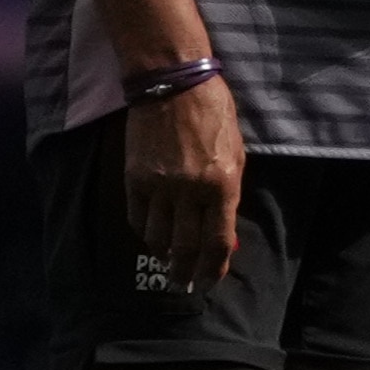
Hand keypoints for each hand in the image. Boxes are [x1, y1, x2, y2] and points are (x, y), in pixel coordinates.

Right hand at [123, 76, 246, 291]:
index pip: (217, 242)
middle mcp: (190, 191)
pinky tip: (151, 237)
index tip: (209, 282)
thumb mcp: (235, 154)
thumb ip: (229, 194)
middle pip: (186, 247)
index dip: (213, 268)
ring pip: (157, 238)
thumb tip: (223, 231)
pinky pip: (137, 217)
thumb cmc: (214, 115)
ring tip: (167, 263)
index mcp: (222, 185)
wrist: (173, 84)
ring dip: (163, 256)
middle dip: (185, 272)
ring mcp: (159, 186)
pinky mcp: (134, 178)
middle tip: (183, 284)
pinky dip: (144, 232)